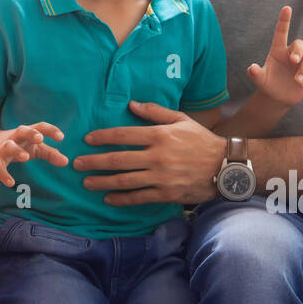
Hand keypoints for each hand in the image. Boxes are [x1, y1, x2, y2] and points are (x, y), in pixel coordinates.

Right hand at [0, 122, 66, 187]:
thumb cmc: (18, 145)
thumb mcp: (35, 148)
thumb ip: (50, 154)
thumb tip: (66, 162)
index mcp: (27, 133)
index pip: (40, 126)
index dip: (51, 130)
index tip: (61, 137)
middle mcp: (15, 137)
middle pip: (23, 130)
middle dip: (31, 133)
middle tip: (40, 138)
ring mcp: (3, 147)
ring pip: (9, 146)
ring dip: (17, 151)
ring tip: (26, 157)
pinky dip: (4, 174)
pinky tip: (10, 183)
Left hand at [76, 101, 224, 204]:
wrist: (225, 166)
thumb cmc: (201, 140)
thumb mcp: (180, 119)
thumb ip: (154, 112)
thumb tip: (131, 104)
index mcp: (159, 135)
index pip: (123, 135)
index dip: (102, 137)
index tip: (87, 140)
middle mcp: (157, 156)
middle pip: (118, 159)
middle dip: (94, 162)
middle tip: (77, 164)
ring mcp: (161, 177)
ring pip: (124, 180)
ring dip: (102, 182)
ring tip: (86, 183)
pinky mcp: (166, 194)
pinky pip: (139, 197)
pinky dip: (121, 199)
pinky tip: (108, 199)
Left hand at [245, 5, 302, 106]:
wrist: (276, 98)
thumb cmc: (266, 84)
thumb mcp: (259, 80)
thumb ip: (254, 74)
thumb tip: (251, 68)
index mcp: (278, 51)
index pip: (281, 32)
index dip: (284, 20)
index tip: (287, 8)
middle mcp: (291, 55)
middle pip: (300, 44)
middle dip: (299, 50)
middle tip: (294, 60)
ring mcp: (301, 64)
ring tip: (297, 80)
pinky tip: (302, 84)